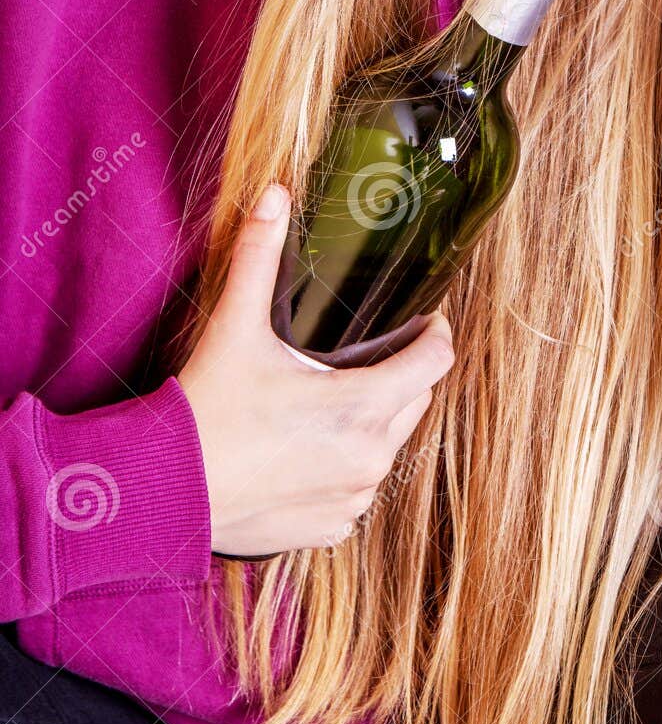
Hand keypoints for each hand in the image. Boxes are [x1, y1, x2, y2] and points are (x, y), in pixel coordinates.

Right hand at [176, 185, 454, 555]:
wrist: (165, 491)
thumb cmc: (205, 411)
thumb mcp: (235, 328)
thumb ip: (260, 258)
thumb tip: (275, 196)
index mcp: (361, 406)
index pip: (435, 362)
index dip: (434, 332)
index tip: (424, 319)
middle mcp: (370, 457)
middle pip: (415, 401)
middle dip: (400, 373)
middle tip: (366, 355)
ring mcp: (352, 497)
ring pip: (388, 446)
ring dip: (373, 422)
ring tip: (330, 402)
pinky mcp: (331, 527)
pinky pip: (357, 488)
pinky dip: (345, 467)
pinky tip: (309, 450)